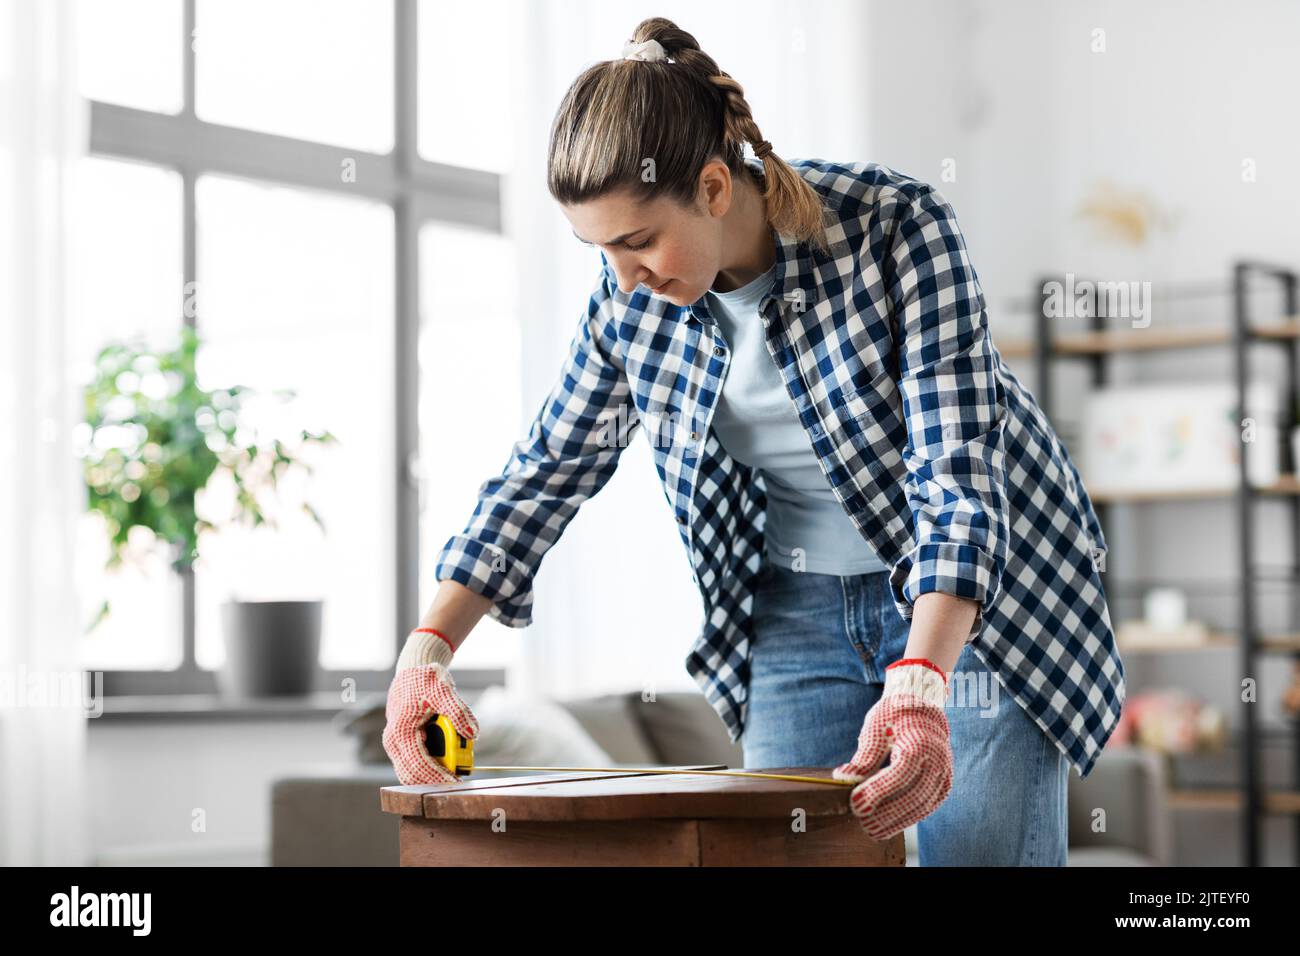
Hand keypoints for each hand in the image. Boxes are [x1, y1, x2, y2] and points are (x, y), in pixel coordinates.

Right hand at [382, 627, 479, 785]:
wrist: (413, 670)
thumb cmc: (425, 679)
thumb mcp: (444, 690)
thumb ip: (459, 711)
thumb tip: (474, 733)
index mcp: (400, 731)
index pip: (418, 764)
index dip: (438, 776)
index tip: (456, 782)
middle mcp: (394, 742)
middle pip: (412, 775)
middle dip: (434, 781)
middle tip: (457, 781)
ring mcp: (396, 745)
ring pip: (411, 773)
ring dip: (431, 776)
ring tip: (455, 773)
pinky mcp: (402, 744)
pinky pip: (413, 764)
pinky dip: (429, 769)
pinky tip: (446, 767)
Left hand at [832, 658, 951, 840]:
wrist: (924, 710)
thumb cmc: (896, 715)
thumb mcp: (876, 726)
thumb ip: (864, 755)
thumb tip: (843, 777)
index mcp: (919, 742)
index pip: (899, 773)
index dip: (877, 791)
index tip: (855, 804)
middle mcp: (937, 760)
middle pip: (912, 794)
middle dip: (885, 812)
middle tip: (861, 822)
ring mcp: (943, 774)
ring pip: (921, 805)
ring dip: (896, 821)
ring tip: (871, 830)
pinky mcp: (943, 785)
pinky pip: (927, 806)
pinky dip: (908, 818)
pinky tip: (888, 825)